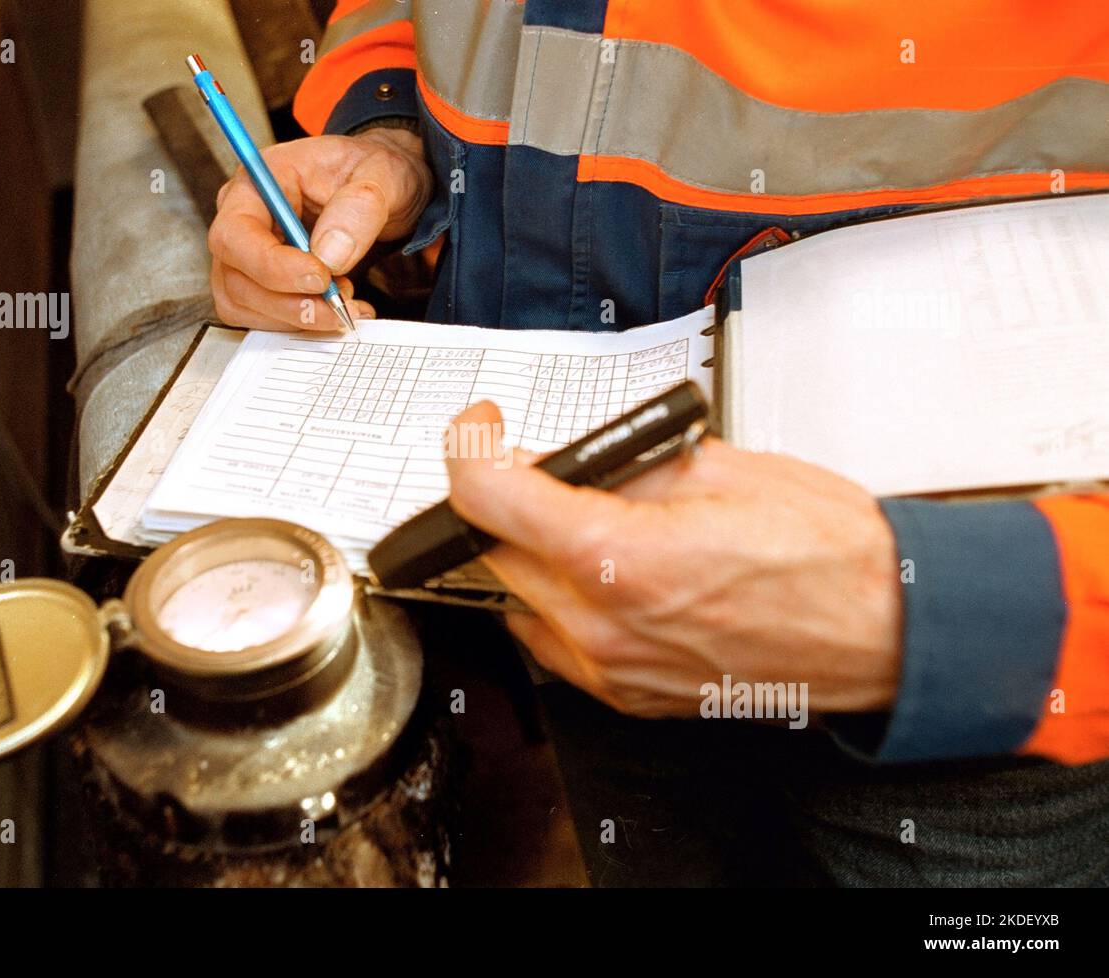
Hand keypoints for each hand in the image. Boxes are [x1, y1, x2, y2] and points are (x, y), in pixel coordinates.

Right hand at [209, 128, 432, 330]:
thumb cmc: (373, 172)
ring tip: (344, 303)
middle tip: (339, 306)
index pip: (236, 232)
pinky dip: (298, 324)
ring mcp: (246, 254)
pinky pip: (261, 317)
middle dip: (288, 303)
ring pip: (244, 304)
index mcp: (259, 181)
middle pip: (235, 277)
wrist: (382, 190)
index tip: (321, 278)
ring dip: (295, 318)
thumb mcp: (383, 175)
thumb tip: (329, 257)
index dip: (271, 265)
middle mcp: (242, 218)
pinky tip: (334, 310)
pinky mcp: (259, 282)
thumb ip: (358, 209)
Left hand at [444, 401, 903, 717]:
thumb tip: (563, 462)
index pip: (487, 497)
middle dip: (502, 498)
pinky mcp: (627, 695)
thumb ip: (619, 467)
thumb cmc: (828, 553)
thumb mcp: (717, 468)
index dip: (469, 446)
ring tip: (579, 519)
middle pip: (490, 550)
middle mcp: (603, 625)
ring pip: (516, 598)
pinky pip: (553, 640)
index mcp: (620, 558)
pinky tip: (597, 573)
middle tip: (536, 467)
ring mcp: (613, 670)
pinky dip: (556, 599)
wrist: (887, 630)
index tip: (480, 429)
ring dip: (528, 552)